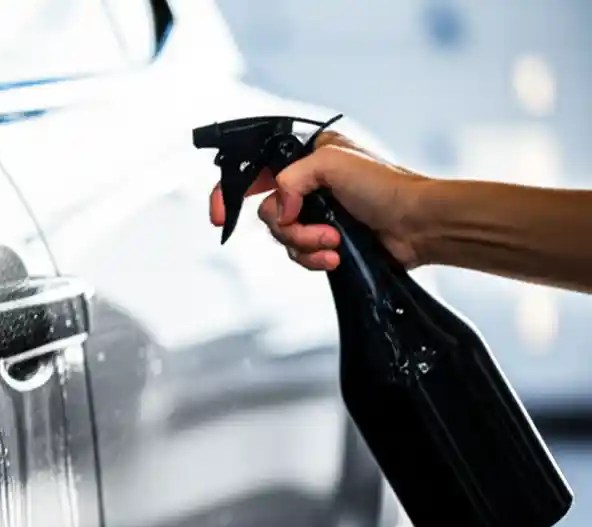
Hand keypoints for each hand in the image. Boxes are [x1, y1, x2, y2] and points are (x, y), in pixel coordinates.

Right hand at [208, 132, 430, 270]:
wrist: (418, 226)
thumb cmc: (387, 187)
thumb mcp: (332, 162)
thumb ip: (290, 178)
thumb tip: (280, 208)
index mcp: (305, 158)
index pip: (253, 171)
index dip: (230, 192)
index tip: (219, 216)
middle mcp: (306, 185)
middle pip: (266, 212)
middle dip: (289, 226)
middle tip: (316, 227)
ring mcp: (316, 214)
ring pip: (282, 237)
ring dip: (306, 243)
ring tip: (334, 242)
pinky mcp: (325, 240)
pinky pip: (299, 255)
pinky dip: (314, 258)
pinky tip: (336, 255)